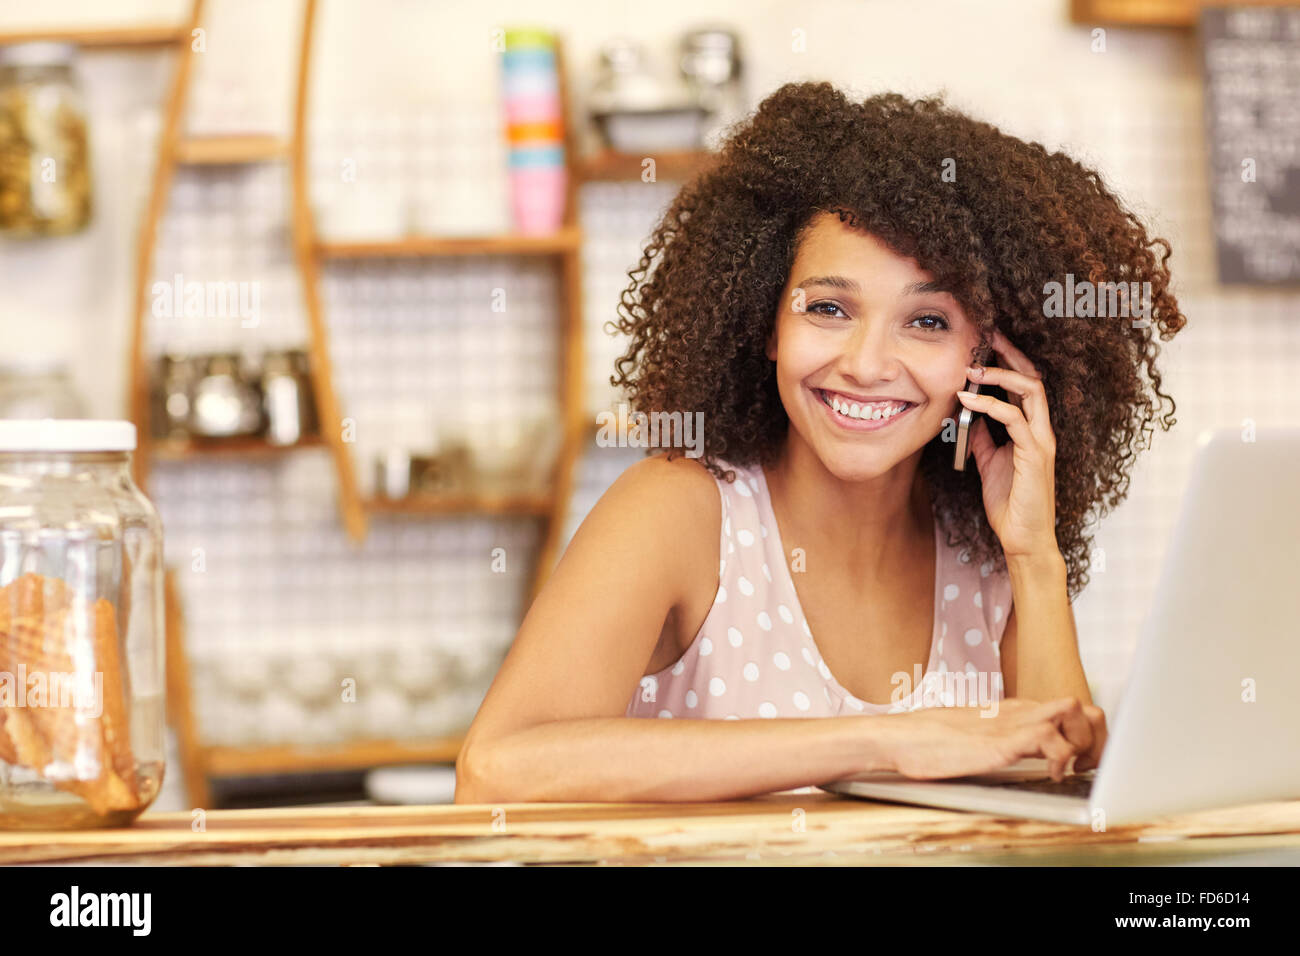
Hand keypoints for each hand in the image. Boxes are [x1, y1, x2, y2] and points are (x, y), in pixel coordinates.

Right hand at [877, 697, 1107, 780]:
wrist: (897, 737)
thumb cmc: (928, 743)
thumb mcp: (974, 738)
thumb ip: (1000, 740)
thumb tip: (1015, 755)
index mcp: (1013, 711)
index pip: (1070, 709)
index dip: (1087, 735)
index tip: (1082, 763)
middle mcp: (1018, 711)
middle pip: (1082, 707)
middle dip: (1095, 740)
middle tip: (1083, 767)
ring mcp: (1010, 723)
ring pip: (1075, 711)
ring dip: (1083, 744)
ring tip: (1069, 769)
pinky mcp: (1001, 740)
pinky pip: (1051, 739)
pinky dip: (1062, 759)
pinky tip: (1050, 774)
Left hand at [956, 327, 1058, 558]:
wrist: (1023, 538)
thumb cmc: (1011, 504)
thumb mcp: (990, 463)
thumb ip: (983, 439)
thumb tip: (969, 417)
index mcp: (1032, 431)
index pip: (1025, 386)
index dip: (1008, 362)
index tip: (987, 343)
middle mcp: (1041, 431)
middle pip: (1033, 378)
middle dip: (1010, 354)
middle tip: (987, 335)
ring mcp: (1041, 441)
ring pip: (1030, 391)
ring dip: (999, 374)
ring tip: (971, 368)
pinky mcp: (1035, 455)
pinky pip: (1014, 419)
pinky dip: (989, 406)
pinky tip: (967, 401)